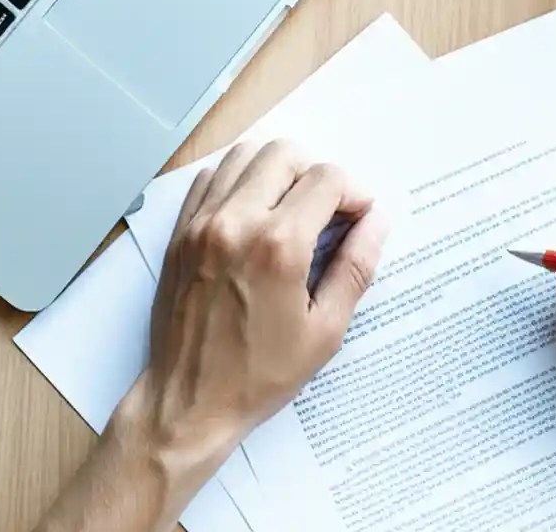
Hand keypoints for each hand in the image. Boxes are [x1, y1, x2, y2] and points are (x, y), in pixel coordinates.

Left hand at [36, 140, 388, 531]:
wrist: (189, 402)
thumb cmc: (258, 376)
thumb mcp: (326, 329)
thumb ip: (356, 267)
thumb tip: (376, 222)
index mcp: (278, 247)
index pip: (327, 179)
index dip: (354, 193)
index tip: (359, 218)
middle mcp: (236, 223)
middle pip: (286, 153)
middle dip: (318, 173)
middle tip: (328, 210)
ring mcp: (201, 224)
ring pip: (245, 155)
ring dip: (277, 170)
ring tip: (292, 206)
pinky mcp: (179, 233)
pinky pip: (210, 178)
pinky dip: (238, 181)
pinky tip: (254, 212)